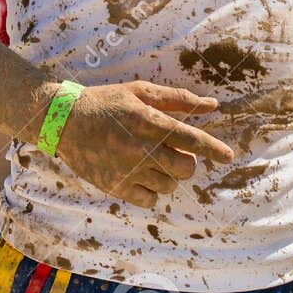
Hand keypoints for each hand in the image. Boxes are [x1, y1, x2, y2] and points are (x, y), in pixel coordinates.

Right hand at [52, 81, 234, 207]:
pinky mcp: (116, 187)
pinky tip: (141, 176)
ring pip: (169, 186)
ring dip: (168, 176)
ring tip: (152, 163)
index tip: (228, 156)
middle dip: (187, 162)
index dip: (214, 149)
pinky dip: (152, 192)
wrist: (64, 121)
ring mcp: (128, 170)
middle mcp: (140, 148)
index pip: (191, 139)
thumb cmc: (106, 102)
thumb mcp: (139, 91)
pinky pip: (150, 200)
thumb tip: (213, 105)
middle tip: (173, 153)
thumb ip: (177, 98)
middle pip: (185, 169)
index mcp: (148, 121)